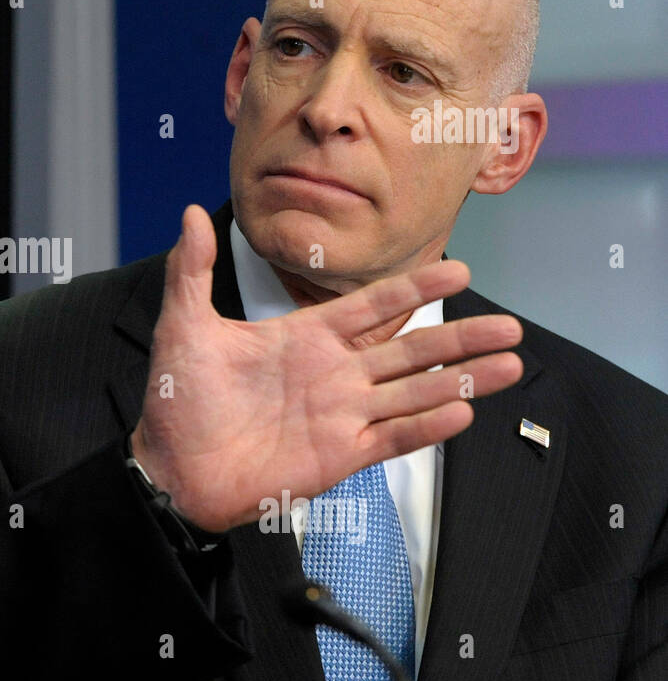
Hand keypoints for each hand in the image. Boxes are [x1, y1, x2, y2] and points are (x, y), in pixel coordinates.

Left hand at [130, 206, 523, 532]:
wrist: (171, 468)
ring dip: (461, 379)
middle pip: (410, 349)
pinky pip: (392, 437)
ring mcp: (339, 414)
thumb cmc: (178, 400)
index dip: (414, 288)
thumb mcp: (185, 326)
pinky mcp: (338, 455)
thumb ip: (192, 269)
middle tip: (507, 325)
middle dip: (460, 336)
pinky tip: (462, 411)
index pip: (372, 306)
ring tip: (510, 364)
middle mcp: (332, 374)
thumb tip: (192, 212)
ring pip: (414, 391)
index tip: (458, 265)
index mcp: (304, 338)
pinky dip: (427, 426)